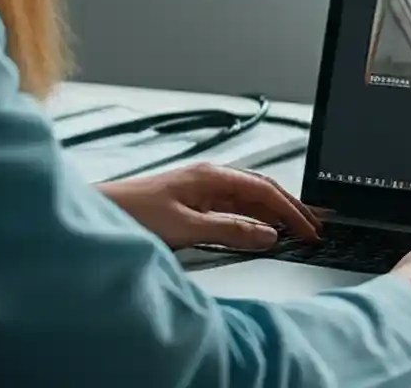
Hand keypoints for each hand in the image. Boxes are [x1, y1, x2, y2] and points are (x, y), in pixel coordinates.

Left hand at [98, 163, 322, 249]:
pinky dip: (254, 219)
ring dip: (275, 213)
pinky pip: (234, 208)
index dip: (292, 211)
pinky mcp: (193, 203)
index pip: (266, 191)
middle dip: (291, 208)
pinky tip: (261, 231)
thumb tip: (268, 235)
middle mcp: (210, 179)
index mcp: (213, 176)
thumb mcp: (186, 227)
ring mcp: (202, 190)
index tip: (310, 229)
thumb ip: (230, 230)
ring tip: (296, 229)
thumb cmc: (131, 214)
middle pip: (263, 190)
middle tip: (314, 227)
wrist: (96, 214)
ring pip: (250, 199)